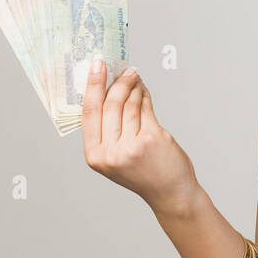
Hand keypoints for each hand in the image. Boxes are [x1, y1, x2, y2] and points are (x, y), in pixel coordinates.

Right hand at [82, 61, 199, 214]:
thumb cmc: (141, 172)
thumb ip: (107, 131)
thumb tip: (107, 90)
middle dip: (117, 82)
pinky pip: (146, 109)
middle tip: (123, 68)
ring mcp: (132, 146)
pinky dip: (145, 96)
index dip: (93, 86)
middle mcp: (111, 152)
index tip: (97, 65)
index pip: (89, 113)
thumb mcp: (114, 157)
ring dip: (134, 87)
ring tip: (135, 78)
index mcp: (94, 156)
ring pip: (130, 105)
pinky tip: (144, 90)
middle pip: (110, 105)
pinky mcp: (152, 139)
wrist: (169, 192)